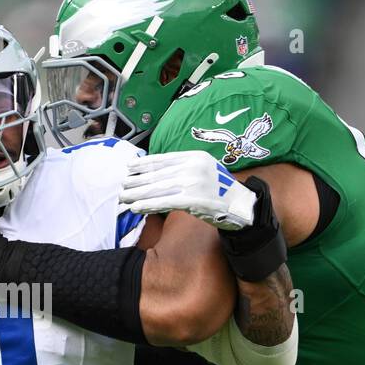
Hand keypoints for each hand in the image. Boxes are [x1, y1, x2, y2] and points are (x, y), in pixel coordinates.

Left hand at [120, 150, 255, 229]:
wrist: (242, 205)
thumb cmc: (220, 190)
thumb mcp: (205, 170)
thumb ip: (184, 168)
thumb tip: (158, 171)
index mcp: (195, 156)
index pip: (164, 159)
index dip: (144, 164)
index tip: (129, 167)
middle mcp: (193, 167)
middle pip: (158, 174)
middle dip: (137, 181)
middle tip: (122, 186)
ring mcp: (194, 183)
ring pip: (158, 188)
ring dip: (138, 194)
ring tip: (124, 198)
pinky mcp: (194, 200)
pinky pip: (165, 202)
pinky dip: (149, 205)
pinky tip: (137, 207)